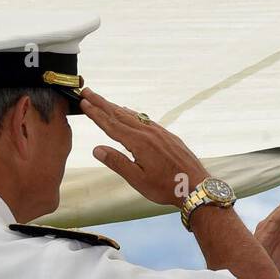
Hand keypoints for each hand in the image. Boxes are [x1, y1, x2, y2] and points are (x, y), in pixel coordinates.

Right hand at [80, 87, 208, 205]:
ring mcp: (159, 132)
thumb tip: (97, 149)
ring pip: (132, 116)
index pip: (111, 125)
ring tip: (103, 101)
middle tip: (87, 91)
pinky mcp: (167, 135)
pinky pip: (145, 120)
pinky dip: (132, 114)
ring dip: (116, 107)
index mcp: (138, 143)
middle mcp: (148, 133)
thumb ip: (117, 163)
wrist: (196, 185)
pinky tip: (129, 113)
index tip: (83, 102)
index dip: (96, 113)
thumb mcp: (138, 180)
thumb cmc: (167, 187)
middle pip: (120, 114)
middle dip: (102, 103)